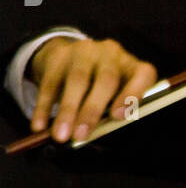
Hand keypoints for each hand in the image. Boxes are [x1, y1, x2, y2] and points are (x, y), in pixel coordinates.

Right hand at [29, 36, 158, 142]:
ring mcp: (86, 51)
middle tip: (80, 136)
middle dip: (91, 111)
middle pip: (106, 80)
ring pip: (77, 81)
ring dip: (68, 111)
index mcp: (133, 67)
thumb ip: (111, 115)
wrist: (72, 59)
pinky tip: (39, 125)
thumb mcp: (113, 97)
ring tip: (60, 136)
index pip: (144, 75)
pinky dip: (44, 107)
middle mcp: (112, 54)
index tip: (117, 116)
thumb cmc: (101, 89)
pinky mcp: (60, 56)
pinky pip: (51, 83)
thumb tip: (96, 136)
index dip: (133, 94)